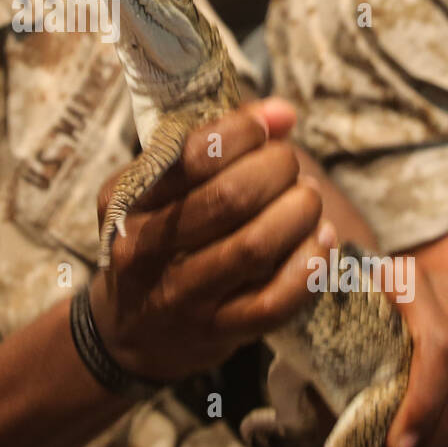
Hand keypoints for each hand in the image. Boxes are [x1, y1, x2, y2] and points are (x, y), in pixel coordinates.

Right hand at [89, 99, 331, 381]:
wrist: (127, 331)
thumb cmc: (153, 242)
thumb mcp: (155, 192)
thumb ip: (209, 150)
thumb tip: (282, 114)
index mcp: (127, 201)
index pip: (192, 156)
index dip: (244, 132)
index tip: (276, 120)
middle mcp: (145, 249)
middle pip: (229, 198)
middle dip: (276, 170)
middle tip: (289, 165)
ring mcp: (180, 296)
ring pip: (254, 247)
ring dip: (297, 213)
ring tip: (307, 199)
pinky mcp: (215, 332)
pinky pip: (274, 301)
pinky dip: (308, 266)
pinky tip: (320, 241)